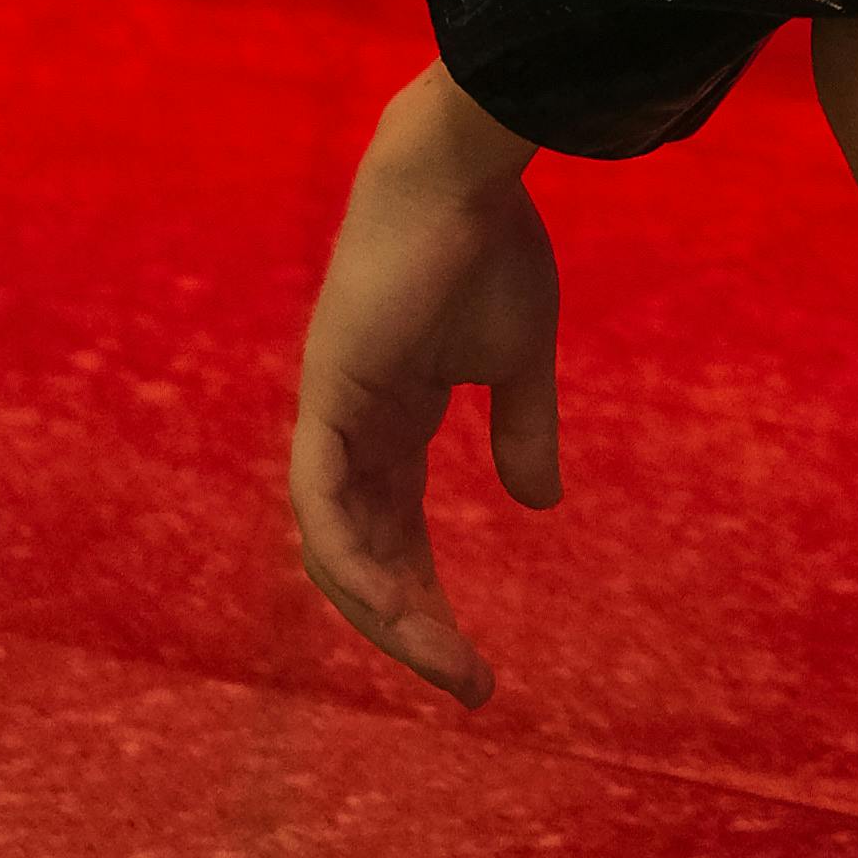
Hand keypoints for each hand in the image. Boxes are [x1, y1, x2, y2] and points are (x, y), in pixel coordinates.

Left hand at [285, 67, 560, 707]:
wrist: (462, 172)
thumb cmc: (493, 245)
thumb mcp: (521, 356)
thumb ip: (522, 426)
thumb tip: (537, 504)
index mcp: (393, 416)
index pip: (397, 531)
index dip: (430, 599)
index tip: (476, 665)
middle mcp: (352, 426)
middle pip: (365, 553)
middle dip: (411, 625)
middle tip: (467, 684)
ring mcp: (333, 414)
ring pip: (336, 543)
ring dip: (385, 610)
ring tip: (442, 660)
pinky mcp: (327, 396)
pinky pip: (320, 500)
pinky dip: (350, 557)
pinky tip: (392, 603)